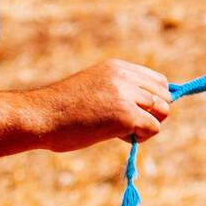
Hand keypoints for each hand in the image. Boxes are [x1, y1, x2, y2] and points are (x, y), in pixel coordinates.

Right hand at [33, 59, 170, 151]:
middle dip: (153, 113)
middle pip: (164, 95)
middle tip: (128, 124)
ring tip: (121, 131)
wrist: (41, 116)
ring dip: (147, 125)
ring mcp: (126, 94)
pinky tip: (118, 137)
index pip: (157, 80)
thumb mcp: (93, 89)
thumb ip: (118, 92)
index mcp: (116, 67)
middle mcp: (124, 76)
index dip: (154, 100)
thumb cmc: (61, 110)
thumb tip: (146, 110)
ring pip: (163, 111)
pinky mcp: (126, 115)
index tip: (139, 113)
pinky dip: (141, 137)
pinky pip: (153, 128)